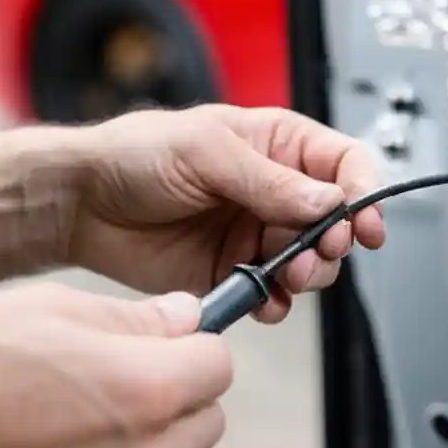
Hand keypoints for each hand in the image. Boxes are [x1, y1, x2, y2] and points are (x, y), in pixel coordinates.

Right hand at [0, 283, 229, 447]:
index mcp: (145, 391)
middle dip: (178, 384)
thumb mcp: (48, 308)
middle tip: (119, 359)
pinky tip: (57, 428)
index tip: (160, 329)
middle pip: (206, 414)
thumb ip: (133, 317)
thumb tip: (184, 317)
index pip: (219, 361)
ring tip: (77, 392)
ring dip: (148, 421)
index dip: (192, 339)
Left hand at [66, 104, 386, 322]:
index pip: (344, 163)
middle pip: (336, 221)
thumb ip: (268, 181)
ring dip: (311, 274)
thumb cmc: (135, 154)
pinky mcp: (233, 271)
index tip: (364, 222)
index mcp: (276, 145)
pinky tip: (264, 301)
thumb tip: (327, 201)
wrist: (82, 203)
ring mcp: (256, 233)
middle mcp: (275, 190)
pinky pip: (272, 294)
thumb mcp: (205, 151)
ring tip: (290, 276)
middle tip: (320, 253)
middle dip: (336, 241)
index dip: (363, 191)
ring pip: (311, 261)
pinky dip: (276, 303)